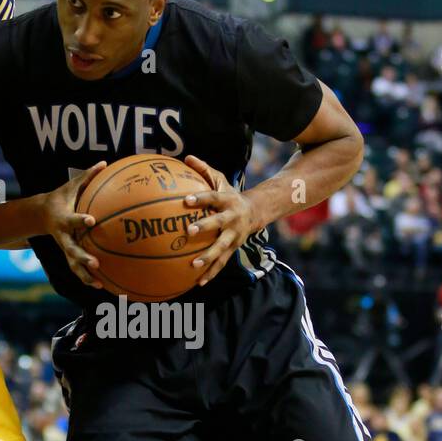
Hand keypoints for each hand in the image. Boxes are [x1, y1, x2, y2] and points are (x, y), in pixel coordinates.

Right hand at [42, 162, 106, 288]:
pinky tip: (103, 286)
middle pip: (71, 250)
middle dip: (82, 257)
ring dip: (85, 276)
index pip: (73, 220)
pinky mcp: (69, 255)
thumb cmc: (61, 198)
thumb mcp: (71, 185)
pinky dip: (88, 279)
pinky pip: (78, 269)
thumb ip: (87, 176)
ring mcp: (65, 248)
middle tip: (95, 263)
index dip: (81, 221)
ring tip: (99, 284)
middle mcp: (63, 237)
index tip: (92, 221)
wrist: (40, 215)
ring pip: (73, 265)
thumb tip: (104, 163)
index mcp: (63, 220)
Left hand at [182, 154, 256, 286]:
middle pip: (218, 224)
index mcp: (227, 201)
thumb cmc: (229, 195)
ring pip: (221, 248)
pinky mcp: (233, 249)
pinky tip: (198, 283)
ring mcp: (234, 236)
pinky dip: (211, 273)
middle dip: (205, 228)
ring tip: (193, 264)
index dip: (200, 198)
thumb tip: (186, 157)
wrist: (255, 213)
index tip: (186, 200)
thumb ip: (204, 170)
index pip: (212, 197)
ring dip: (208, 257)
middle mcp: (232, 219)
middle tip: (188, 231)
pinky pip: (222, 263)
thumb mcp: (220, 180)